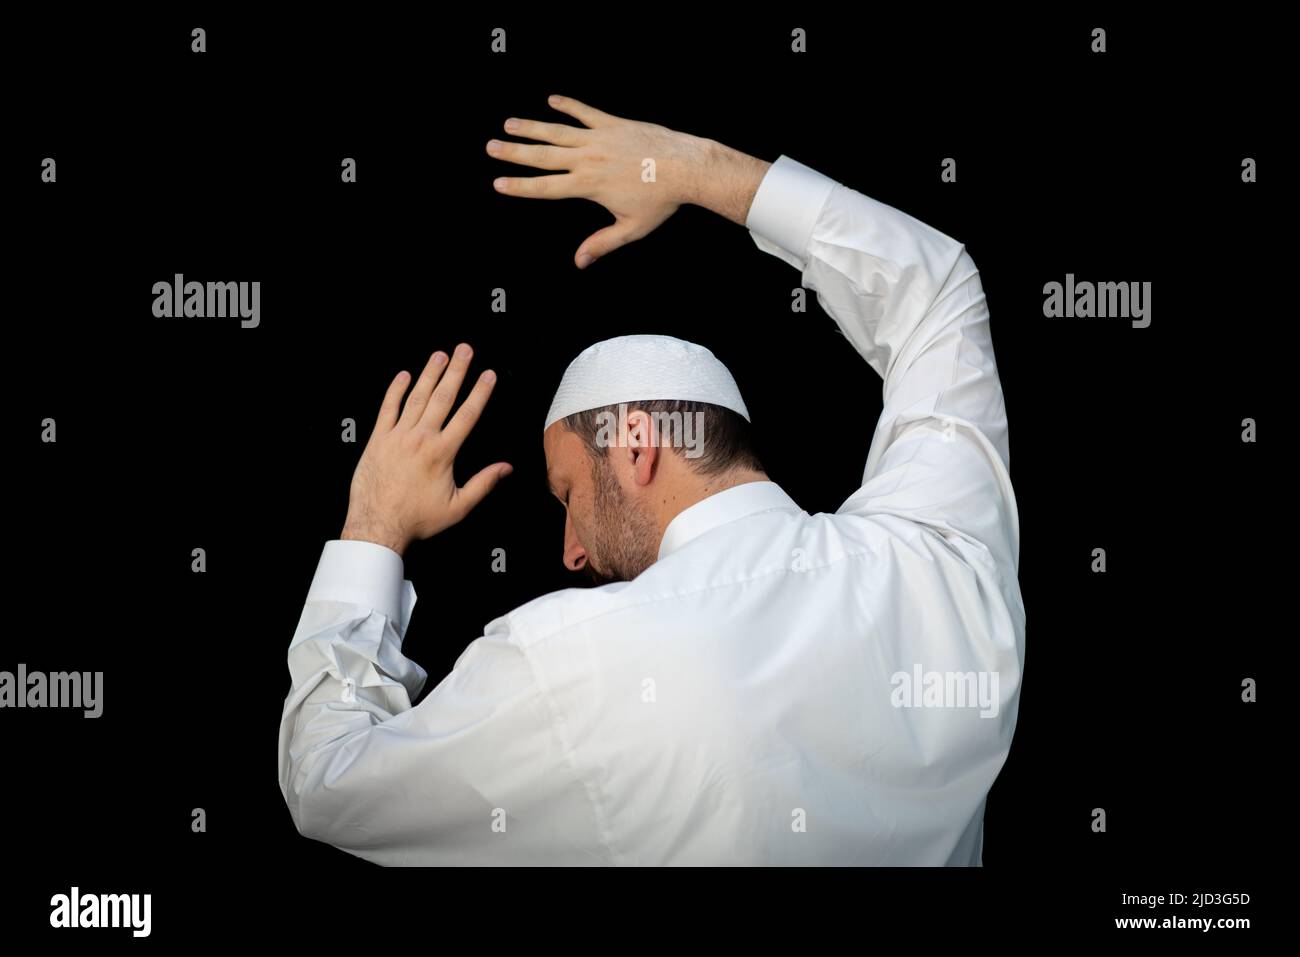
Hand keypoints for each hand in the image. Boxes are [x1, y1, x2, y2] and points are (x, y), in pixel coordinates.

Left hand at [341, 344, 511, 556]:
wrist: (377, 525)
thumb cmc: (417, 520)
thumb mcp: (457, 507)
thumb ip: (484, 484)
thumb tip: (506, 468)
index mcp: (442, 453)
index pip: (467, 415)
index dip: (480, 392)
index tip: (489, 374)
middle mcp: (421, 439)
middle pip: (443, 397)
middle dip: (457, 371)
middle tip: (465, 349)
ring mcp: (397, 436)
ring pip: (416, 397)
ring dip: (429, 374)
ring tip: (440, 355)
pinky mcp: (377, 439)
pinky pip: (387, 409)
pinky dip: (395, 391)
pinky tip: (403, 375)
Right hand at [487, 94, 716, 268]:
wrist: (686, 167)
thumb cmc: (661, 201)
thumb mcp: (631, 228)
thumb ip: (603, 243)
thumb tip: (579, 262)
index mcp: (589, 186)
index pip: (546, 187)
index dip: (520, 187)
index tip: (498, 183)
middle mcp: (589, 159)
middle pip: (543, 156)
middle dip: (514, 152)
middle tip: (490, 147)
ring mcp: (600, 138)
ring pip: (558, 131)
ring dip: (532, 126)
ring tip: (509, 123)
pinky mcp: (613, 124)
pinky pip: (585, 112)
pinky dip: (568, 105)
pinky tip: (552, 100)